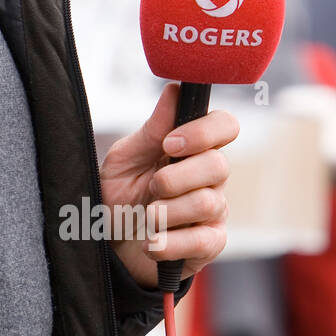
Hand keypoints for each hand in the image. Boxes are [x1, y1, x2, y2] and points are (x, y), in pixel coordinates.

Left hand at [99, 83, 239, 289]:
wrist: (110, 245)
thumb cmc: (120, 197)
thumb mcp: (124, 160)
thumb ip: (151, 130)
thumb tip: (174, 90)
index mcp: (194, 149)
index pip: (225, 126)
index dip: (204, 132)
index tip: (170, 143)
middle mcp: (211, 178)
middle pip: (218, 166)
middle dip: (175, 177)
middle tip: (151, 187)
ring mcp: (214, 212)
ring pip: (207, 203)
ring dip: (166, 211)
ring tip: (147, 218)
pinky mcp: (209, 244)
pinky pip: (202, 240)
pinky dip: (169, 242)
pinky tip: (151, 243)